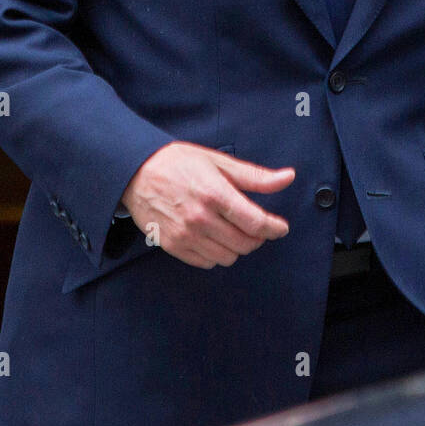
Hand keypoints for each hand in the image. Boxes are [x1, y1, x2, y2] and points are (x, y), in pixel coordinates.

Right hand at [121, 141, 294, 268]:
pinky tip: (215, 237)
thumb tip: (288, 178)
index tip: (281, 227)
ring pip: (228, 256)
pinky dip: (217, 254)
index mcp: (215, 194)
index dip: (274, 228)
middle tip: (254, 225)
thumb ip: (255, 176)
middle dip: (257, 237)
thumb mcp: (219, 162)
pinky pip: (207, 263)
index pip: (255, 223)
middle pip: (245, 243)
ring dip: (238, 247)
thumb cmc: (178, 163)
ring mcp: (185, 235)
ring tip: (233, 230)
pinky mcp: (173, 246)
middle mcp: (200, 218)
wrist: (136, 171)